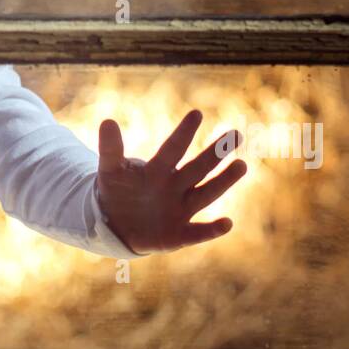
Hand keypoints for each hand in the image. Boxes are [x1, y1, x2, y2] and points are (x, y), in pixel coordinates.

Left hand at [95, 109, 246, 254]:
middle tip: (236, 134)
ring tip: (241, 165)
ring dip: (223, 181)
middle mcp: (174, 186)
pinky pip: (198, 233)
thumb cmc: (117, 191)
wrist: (115, 224)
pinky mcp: (178, 235)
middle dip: (216, 153)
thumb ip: (110, 149)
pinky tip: (227, 223)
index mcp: (158, 169)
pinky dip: (212, 230)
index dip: (183, 132)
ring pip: (205, 194)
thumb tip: (107, 122)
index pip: (173, 149)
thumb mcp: (110, 170)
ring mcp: (179, 210)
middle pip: (198, 168)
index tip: (196, 113)